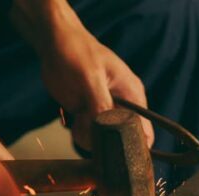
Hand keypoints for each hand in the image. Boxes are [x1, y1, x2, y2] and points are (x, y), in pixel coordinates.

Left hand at [12, 0, 153, 149]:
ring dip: (90, 137)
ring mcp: (105, 112)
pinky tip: (73, 119)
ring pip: (104, 140)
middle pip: (123, 140)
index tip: (117, 150)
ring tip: (79, 119)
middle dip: (107, 141)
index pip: (144, 130)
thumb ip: (100, 104)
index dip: (134, 145)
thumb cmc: (77, 51)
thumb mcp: (90, 77)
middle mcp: (122, 106)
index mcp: (132, 95)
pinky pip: (88, 135)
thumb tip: (107, 129)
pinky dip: (79, 133)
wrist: (54, 43)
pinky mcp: (88, 115)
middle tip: (90, 129)